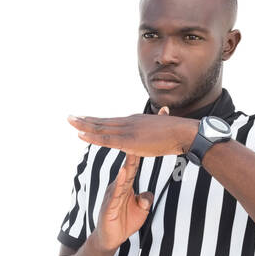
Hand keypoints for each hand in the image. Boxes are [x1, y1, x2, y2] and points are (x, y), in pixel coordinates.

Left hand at [68, 108, 198, 156]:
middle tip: (70, 117)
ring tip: (70, 121)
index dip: (97, 121)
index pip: (111, 121)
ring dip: (84, 125)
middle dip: (85, 120)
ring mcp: (128, 130)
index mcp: (135, 121)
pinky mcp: (129, 141)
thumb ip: (159, 122)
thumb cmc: (177, 132)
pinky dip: (92, 136)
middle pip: (103, 121)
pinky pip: (106, 139)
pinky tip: (81, 134)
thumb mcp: (164, 126)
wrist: (183, 132)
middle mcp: (129, 122)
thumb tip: (163, 114)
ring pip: (101, 128)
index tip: (85, 120)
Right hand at [92, 152, 152, 251]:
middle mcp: (117, 188)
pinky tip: (123, 173)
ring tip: (132, 151)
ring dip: (127, 164)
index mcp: (125, 188)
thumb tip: (148, 193)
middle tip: (138, 138)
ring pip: (122, 178)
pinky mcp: (109, 206)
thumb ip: (145, 200)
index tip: (145, 143)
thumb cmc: (124, 223)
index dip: (138, 157)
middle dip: (133, 155)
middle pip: (127, 169)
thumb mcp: (140, 211)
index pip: (133, 169)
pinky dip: (120, 182)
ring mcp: (112, 196)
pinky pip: (116, 193)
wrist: (110, 239)